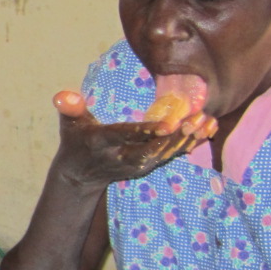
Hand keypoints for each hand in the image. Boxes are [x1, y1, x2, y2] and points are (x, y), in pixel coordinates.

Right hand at [51, 90, 217, 188]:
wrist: (82, 174)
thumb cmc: (76, 140)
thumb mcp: (69, 124)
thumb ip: (69, 108)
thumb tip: (63, 95)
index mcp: (103, 143)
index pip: (125, 137)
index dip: (145, 132)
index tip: (166, 124)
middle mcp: (122, 157)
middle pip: (152, 149)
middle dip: (175, 136)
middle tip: (195, 118)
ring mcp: (138, 164)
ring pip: (166, 154)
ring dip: (187, 138)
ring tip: (206, 120)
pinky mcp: (149, 165)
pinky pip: (172, 155)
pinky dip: (191, 143)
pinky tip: (208, 129)